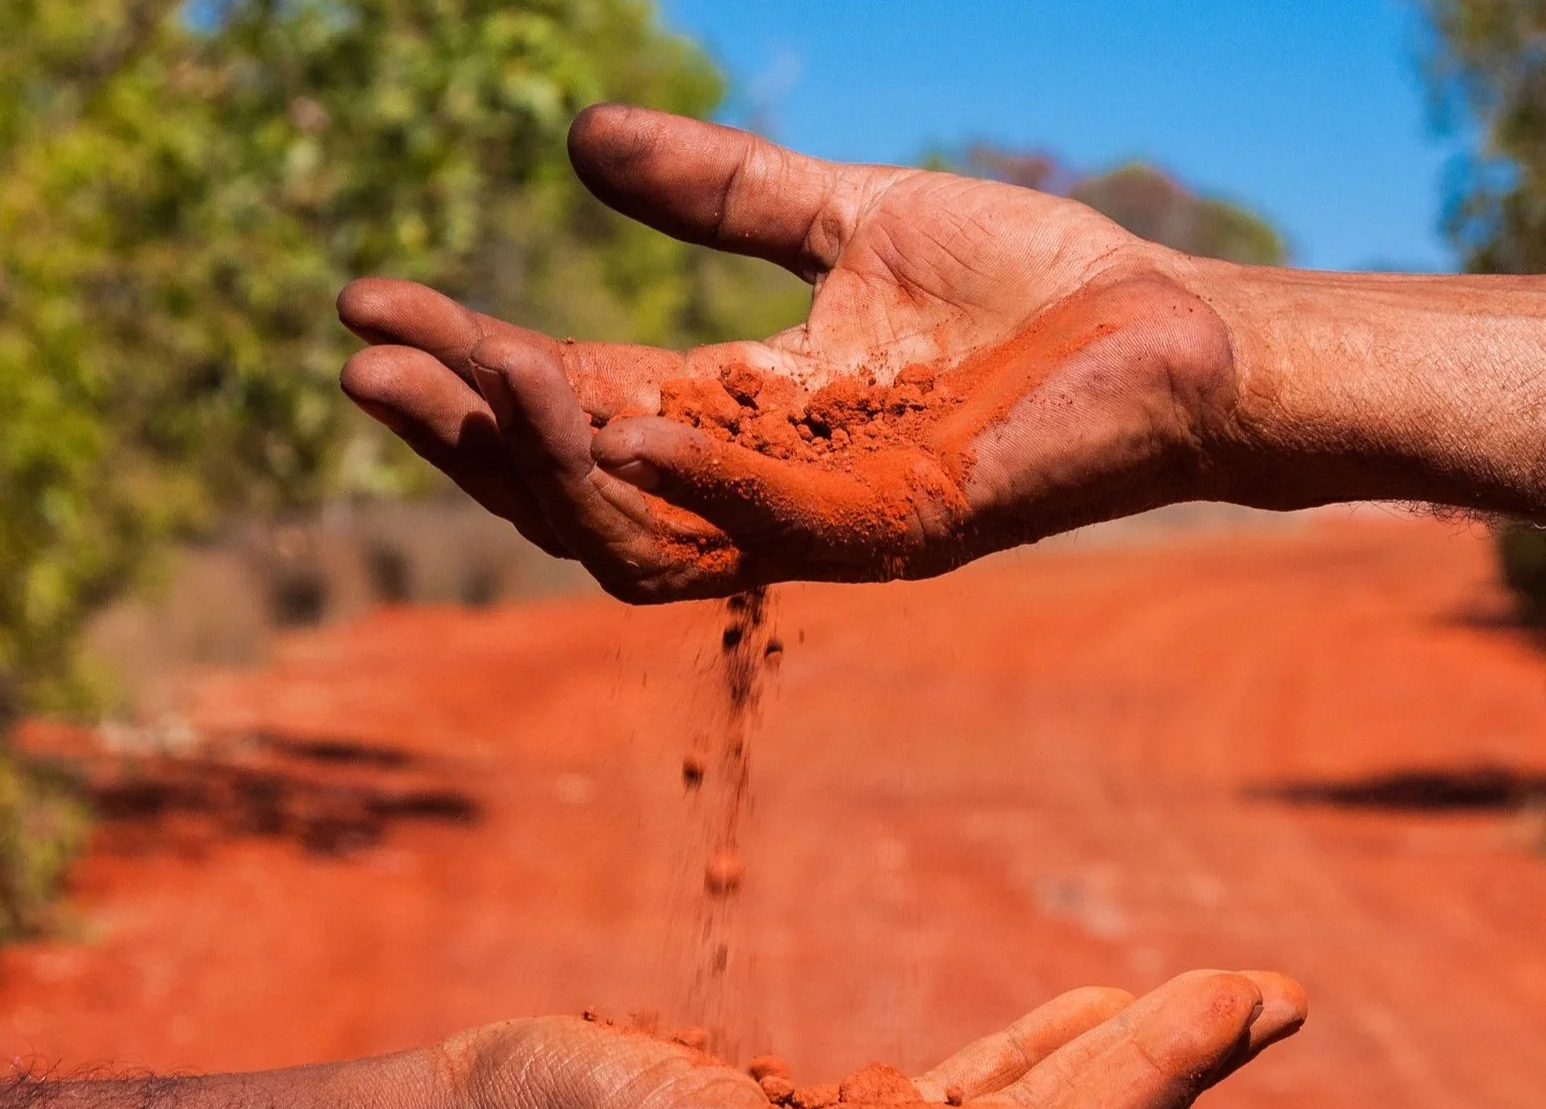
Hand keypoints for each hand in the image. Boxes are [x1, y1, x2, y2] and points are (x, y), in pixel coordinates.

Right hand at [338, 105, 1259, 602]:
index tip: (364, 301)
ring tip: (474, 367)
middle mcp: (766, 489)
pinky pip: (772, 527)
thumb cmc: (1034, 288)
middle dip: (464, 433)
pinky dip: (689, 481)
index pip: (568, 406)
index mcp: (742, 418)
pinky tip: (613, 416)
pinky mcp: (907, 526)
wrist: (1181, 329)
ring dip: (550, 461)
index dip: (463, 364)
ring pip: (643, 534)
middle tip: (365, 361)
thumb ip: (721, 195)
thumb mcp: (844, 219)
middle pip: (573, 490)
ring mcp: (830, 521)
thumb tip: (578, 137)